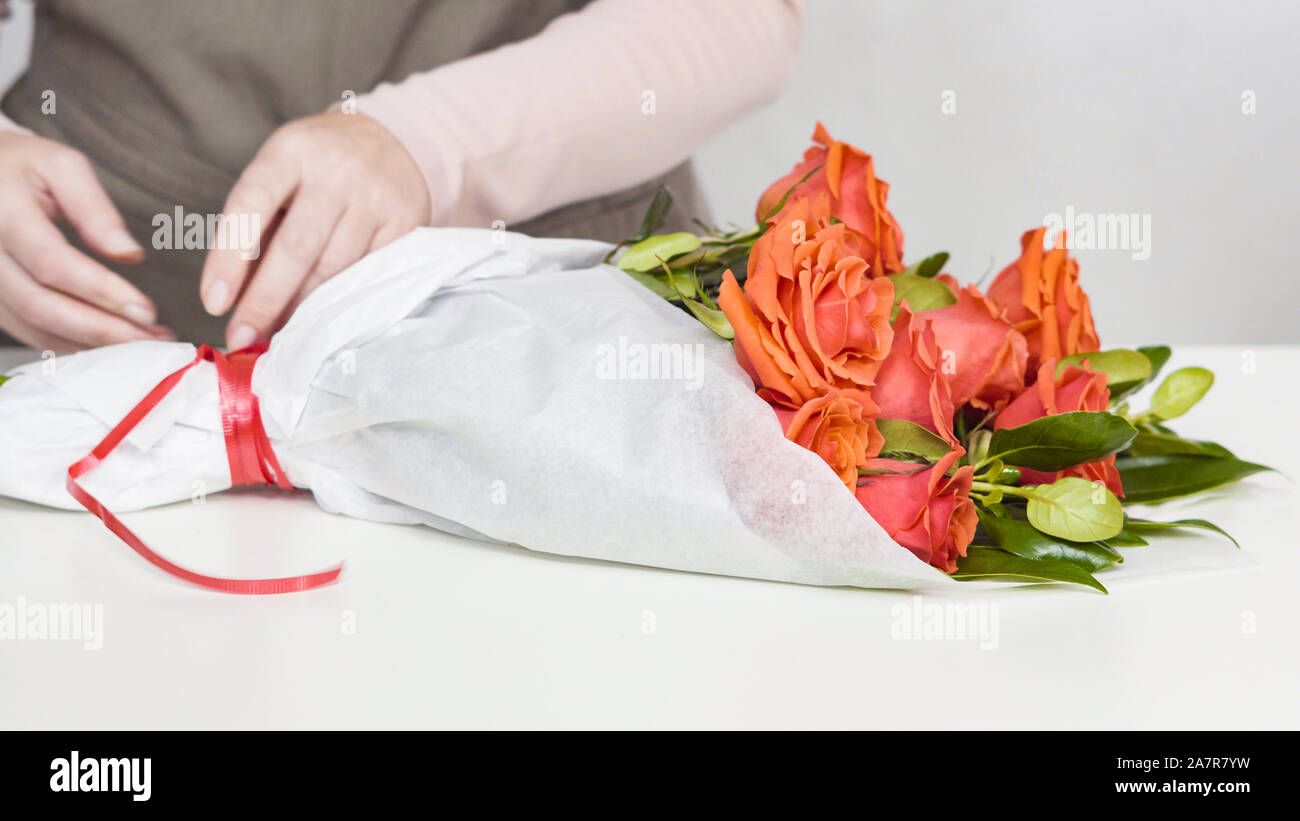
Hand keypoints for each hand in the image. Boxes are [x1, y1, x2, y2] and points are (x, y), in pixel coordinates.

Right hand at [0, 131, 169, 351]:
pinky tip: (108, 344)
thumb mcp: (61, 165)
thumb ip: (95, 208)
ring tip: (142, 344)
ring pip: (33, 326)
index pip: (53, 263)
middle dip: (103, 329)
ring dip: (91, 344)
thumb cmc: (21, 165)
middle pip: (42, 305)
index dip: (101, 292)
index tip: (146, 311)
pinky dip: (70, 343)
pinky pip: (26, 331)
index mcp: (2, 212)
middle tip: (153, 339)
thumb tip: (129, 253)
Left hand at [200, 110, 430, 349]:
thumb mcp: (283, 174)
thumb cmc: (321, 168)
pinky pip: (368, 275)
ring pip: (334, 269)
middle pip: (296, 247)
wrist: (396, 141)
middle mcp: (337, 170)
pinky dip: (342, 301)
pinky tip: (325, 316)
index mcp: (291, 150)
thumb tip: (236, 300)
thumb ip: (259, 226)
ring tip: (282, 331)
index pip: (251, 203)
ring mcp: (376, 197)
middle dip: (265, 300)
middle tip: (242, 337)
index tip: (214, 302)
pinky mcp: (407, 222)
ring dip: (303, 308)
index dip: (229, 256)